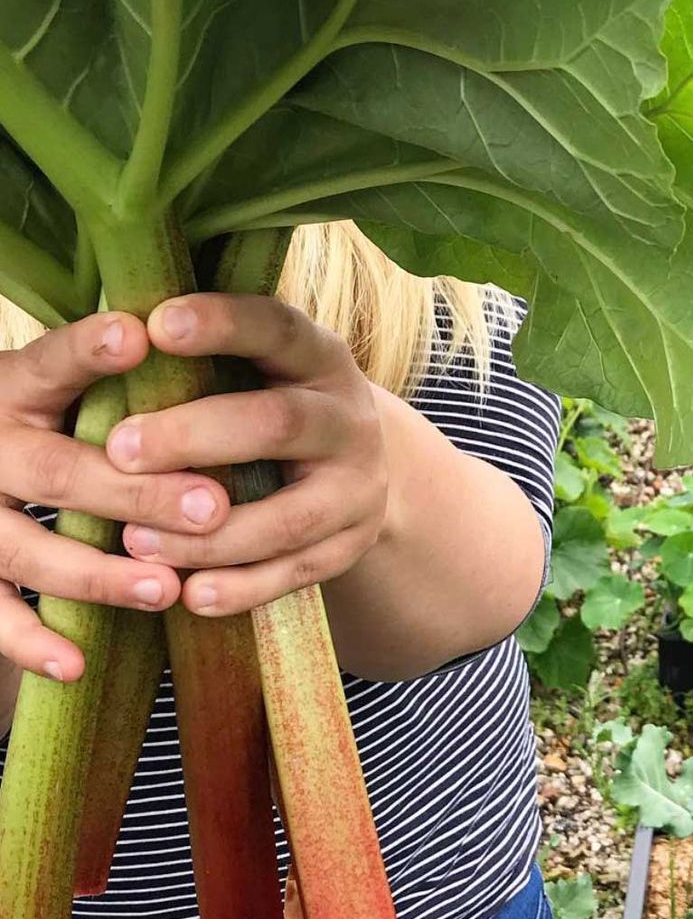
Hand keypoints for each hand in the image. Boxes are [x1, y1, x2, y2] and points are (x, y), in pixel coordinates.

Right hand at [0, 314, 227, 681]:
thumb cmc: (57, 414)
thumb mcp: (73, 382)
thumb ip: (125, 377)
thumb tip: (204, 343)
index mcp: (15, 384)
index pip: (50, 362)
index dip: (87, 351)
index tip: (136, 335)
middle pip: (56, 472)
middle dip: (134, 494)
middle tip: (211, 508)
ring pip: (22, 548)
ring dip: (95, 573)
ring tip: (163, 587)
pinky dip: (28, 642)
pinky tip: (75, 663)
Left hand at [109, 295, 389, 617]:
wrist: (351, 467)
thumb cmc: (267, 405)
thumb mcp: (257, 367)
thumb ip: (205, 357)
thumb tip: (108, 333)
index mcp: (320, 358)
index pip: (277, 328)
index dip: (222, 324)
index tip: (155, 324)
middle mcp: (349, 418)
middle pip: (280, 423)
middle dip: (195, 437)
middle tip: (118, 449)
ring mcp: (357, 487)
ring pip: (288, 517)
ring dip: (208, 535)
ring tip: (132, 540)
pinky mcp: (351, 546)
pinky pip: (296, 574)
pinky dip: (241, 588)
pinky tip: (189, 594)